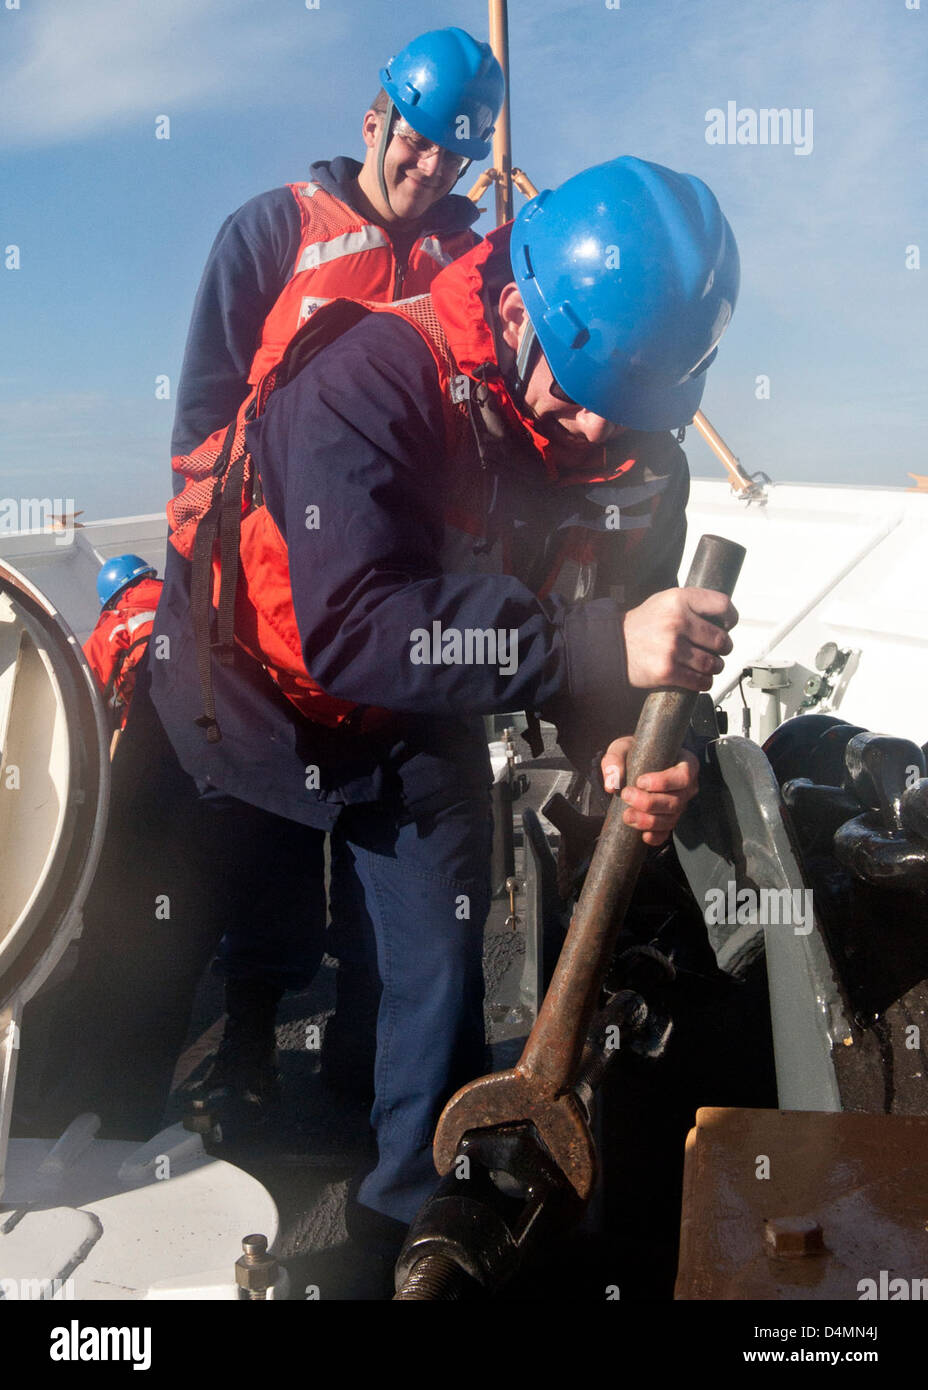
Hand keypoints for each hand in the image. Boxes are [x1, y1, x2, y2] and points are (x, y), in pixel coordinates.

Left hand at [601, 735, 698, 845]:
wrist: (634, 763)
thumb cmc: (633, 752)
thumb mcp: (622, 748)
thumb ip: (614, 761)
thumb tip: (612, 784)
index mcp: (684, 764)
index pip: (683, 776)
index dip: (663, 782)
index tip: (640, 781)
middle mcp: (687, 787)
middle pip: (676, 801)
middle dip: (649, 803)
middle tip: (626, 795)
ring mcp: (680, 805)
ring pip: (671, 819)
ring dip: (648, 821)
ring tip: (627, 816)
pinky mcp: (669, 819)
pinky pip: (667, 832)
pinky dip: (656, 837)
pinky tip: (643, 836)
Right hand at [622, 587, 736, 690]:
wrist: (612, 646)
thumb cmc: (640, 626)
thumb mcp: (663, 602)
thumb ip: (691, 605)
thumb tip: (723, 618)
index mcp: (677, 599)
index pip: (721, 605)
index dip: (731, 617)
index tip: (728, 625)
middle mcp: (676, 621)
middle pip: (721, 639)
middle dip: (724, 648)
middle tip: (718, 650)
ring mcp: (672, 647)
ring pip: (713, 663)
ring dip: (715, 667)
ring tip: (709, 665)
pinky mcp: (667, 671)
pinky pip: (700, 681)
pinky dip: (704, 682)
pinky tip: (700, 678)